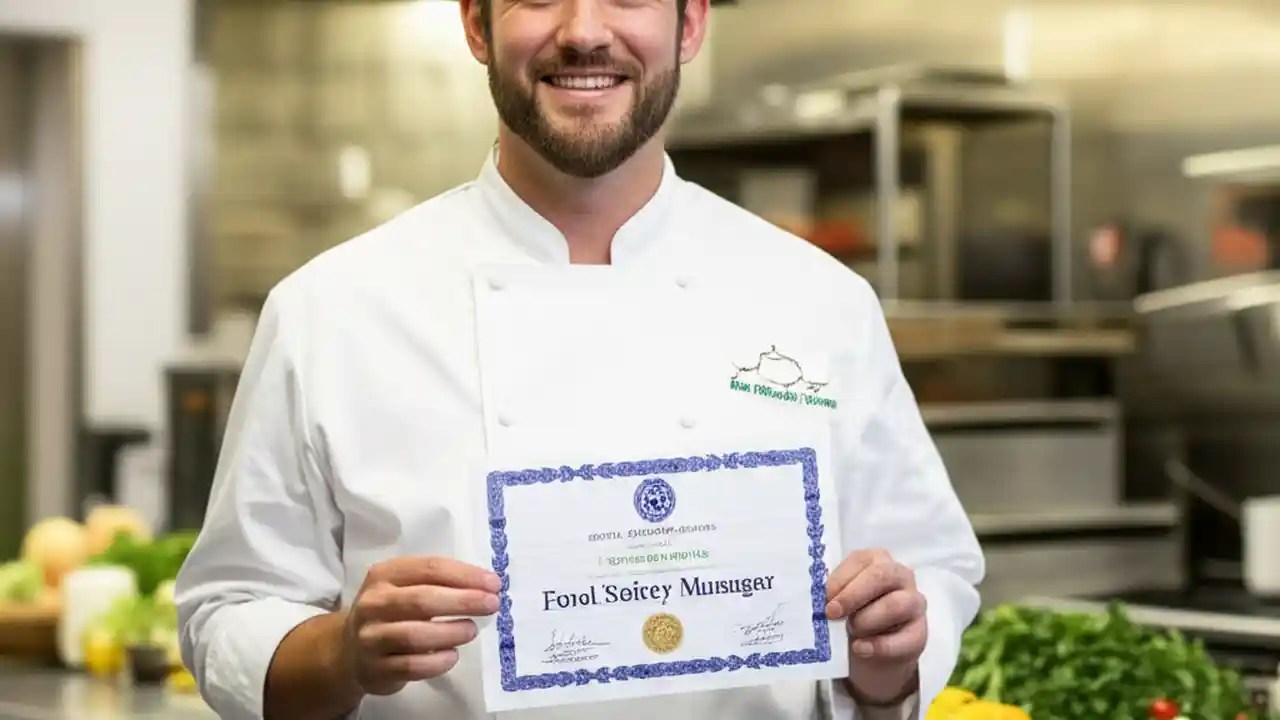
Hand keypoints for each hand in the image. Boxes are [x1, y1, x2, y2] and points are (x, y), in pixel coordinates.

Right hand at [341, 556, 500, 695]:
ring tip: (471, 630)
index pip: (429, 568)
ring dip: (451, 632)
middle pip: (423, 600)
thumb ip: (437, 582)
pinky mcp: (375, 669)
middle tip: (491, 605)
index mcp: (384, 575)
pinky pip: (410, 666)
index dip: (465, 575)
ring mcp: (371, 638)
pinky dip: (436, 662)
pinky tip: (452, 655)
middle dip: (463, 601)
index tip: (493, 583)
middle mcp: (374, 604)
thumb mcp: (404, 587)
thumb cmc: (390, 612)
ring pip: (415, 635)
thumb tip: (485, 585)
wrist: (349, 651)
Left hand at [825, 548, 925, 704]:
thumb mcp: (842, 600)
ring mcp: (914, 603)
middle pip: (882, 576)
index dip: (840, 578)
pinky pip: (904, 639)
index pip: (861, 560)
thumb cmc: (854, 613)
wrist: (873, 649)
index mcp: (878, 560)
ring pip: (896, 605)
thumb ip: (833, 594)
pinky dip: (879, 645)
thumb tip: (816, 599)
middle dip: (853, 595)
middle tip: (831, 613)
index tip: (823, 597)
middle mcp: (901, 576)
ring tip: (851, 630)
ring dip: (867, 620)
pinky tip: (860, 648)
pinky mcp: (920, 632)